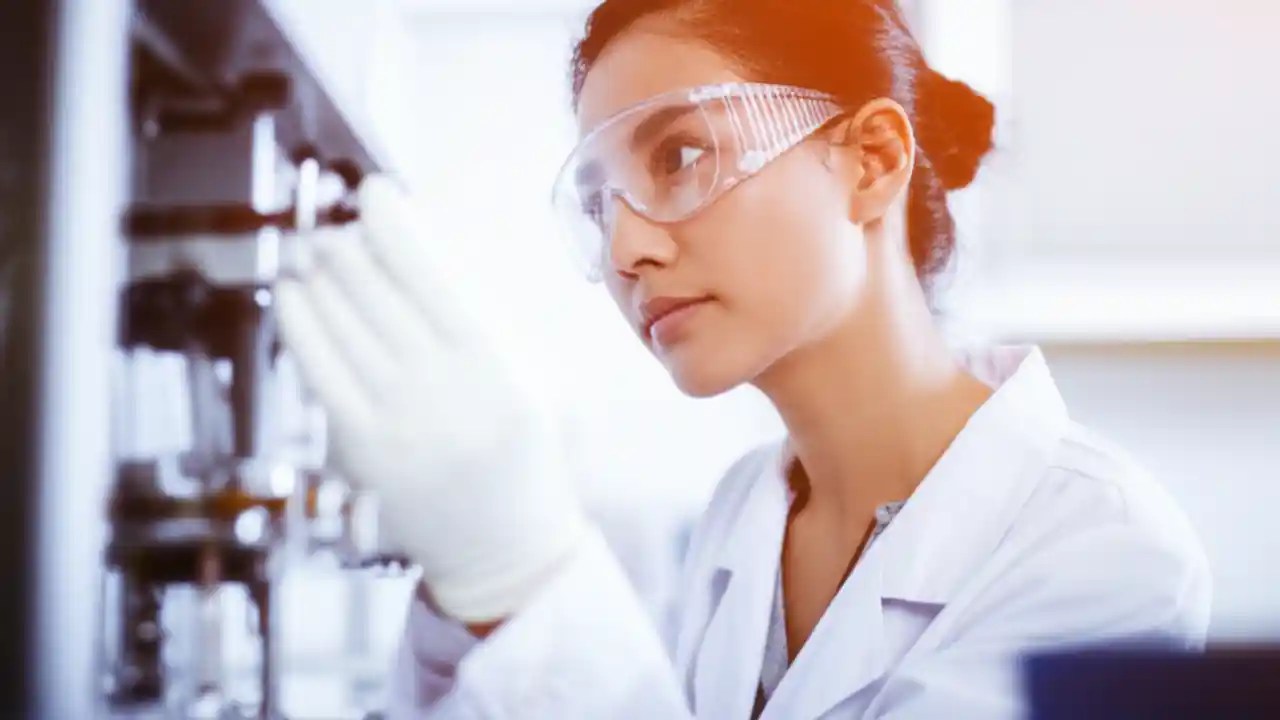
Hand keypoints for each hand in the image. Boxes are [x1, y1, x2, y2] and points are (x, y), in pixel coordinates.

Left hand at [275, 177, 587, 621]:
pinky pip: (316, 367)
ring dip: (317, 271)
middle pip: (375, 287)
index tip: (374, 190)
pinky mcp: (359, 446)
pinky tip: (292, 292)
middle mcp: (443, 386)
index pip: (429, 271)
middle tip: (332, 224)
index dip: (393, 220)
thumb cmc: (528, 450)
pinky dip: (299, 320)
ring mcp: (396, 419)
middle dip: (346, 242)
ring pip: (340, 319)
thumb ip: (487, 314)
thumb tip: (420, 245)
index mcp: (496, 363)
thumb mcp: (536, 375)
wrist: (506, 546)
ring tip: (308, 247)